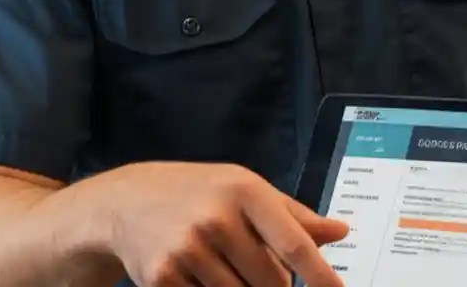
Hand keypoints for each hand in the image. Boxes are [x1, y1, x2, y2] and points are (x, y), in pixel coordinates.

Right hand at [101, 162, 347, 286]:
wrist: (126, 201)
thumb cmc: (199, 193)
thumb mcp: (245, 190)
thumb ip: (293, 216)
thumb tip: (340, 231)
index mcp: (246, 191)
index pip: (294, 244)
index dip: (321, 276)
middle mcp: (217, 218)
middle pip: (272, 283)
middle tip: (253, 267)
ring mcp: (188, 250)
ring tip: (224, 266)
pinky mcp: (163, 278)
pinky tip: (198, 273)